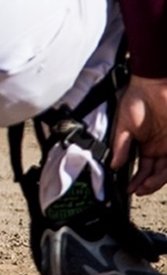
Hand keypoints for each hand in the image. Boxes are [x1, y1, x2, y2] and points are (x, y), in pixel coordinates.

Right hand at [113, 75, 166, 196]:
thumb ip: (120, 146)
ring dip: (156, 181)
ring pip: (165, 170)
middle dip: (147, 184)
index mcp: (144, 145)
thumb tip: (112, 164)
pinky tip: (158, 177)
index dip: (136, 180)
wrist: (152, 85)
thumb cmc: (135, 100)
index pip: (142, 168)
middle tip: (138, 189)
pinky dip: (166, 172)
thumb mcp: (123, 125)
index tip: (128, 188)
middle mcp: (158, 148)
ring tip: (145, 187)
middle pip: (155, 173)